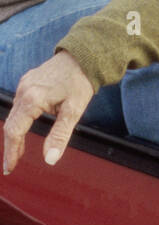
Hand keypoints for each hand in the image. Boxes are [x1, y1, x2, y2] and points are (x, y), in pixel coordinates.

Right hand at [2, 51, 94, 173]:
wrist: (82, 56)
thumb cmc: (80, 82)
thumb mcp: (73, 111)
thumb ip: (60, 135)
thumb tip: (50, 159)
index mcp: (32, 99)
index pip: (15, 131)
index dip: (11, 152)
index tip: (10, 167)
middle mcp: (23, 91)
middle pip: (10, 124)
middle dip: (11, 146)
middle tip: (12, 165)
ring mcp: (23, 85)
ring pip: (13, 115)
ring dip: (14, 134)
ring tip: (18, 153)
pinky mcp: (27, 82)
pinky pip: (18, 105)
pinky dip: (18, 121)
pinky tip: (23, 130)